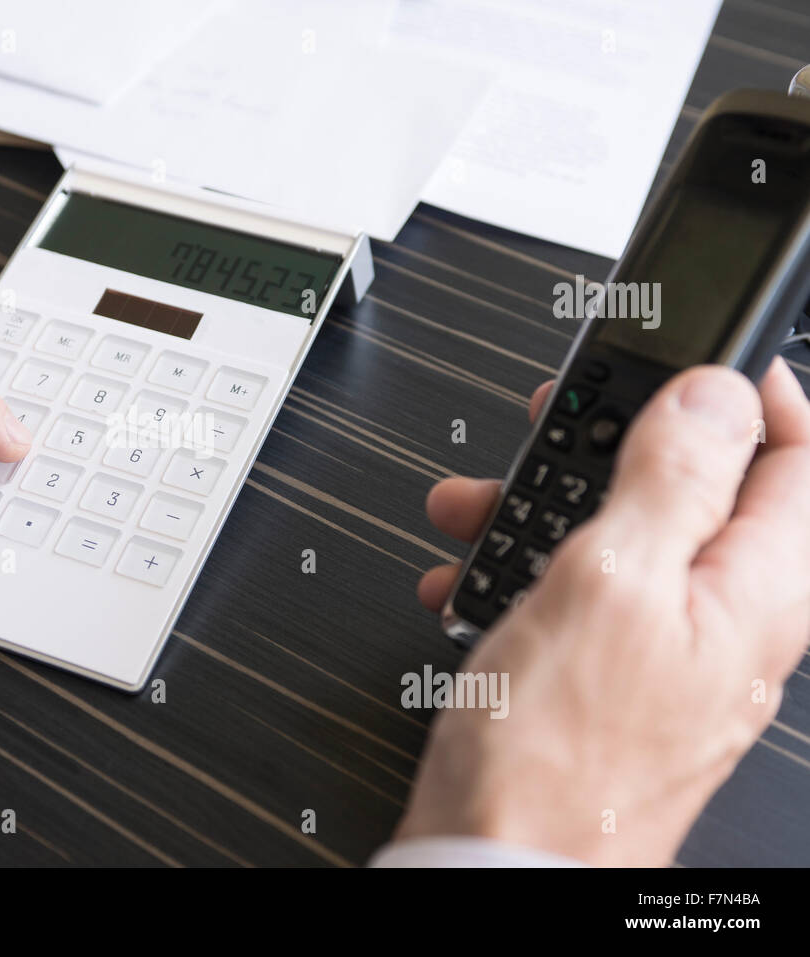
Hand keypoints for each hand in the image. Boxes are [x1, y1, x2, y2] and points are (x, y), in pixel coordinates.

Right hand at [402, 359, 809, 864]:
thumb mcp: (610, 579)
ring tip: (479, 510)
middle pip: (703, 485)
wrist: (499, 859)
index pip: (803, 451)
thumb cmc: (557, 752)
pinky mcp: (617, 675)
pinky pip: (588, 595)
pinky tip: (473, 582)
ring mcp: (673, 649)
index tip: (681, 368)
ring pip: (631, 537)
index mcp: (759, 587)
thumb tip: (716, 394)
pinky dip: (528, 572)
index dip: (747, 391)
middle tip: (559, 425)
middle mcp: (731, 618)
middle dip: (620, 443)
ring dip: (551, 507)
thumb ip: (672, 476)